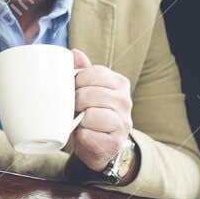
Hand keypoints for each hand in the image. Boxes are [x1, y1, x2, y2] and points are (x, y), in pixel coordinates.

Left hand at [67, 47, 133, 172]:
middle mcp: (125, 102)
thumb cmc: (92, 112)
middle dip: (76, 101)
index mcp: (119, 83)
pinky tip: (85, 134)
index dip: (78, 81)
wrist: (101, 145)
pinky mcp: (115, 143)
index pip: (95, 74)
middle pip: (90, 94)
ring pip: (91, 115)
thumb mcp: (89, 89)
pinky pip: (89, 135)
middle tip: (74, 107)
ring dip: (79, 119)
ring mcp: (123, 123)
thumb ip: (82, 71)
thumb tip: (74, 53)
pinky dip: (81, 136)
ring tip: (80, 120)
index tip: (73, 89)